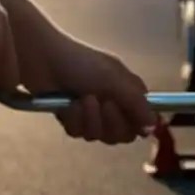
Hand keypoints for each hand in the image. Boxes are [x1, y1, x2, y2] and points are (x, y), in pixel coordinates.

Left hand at [15, 27, 156, 144]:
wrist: (40, 58)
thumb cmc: (80, 62)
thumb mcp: (113, 80)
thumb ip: (136, 104)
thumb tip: (155, 126)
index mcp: (127, 91)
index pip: (142, 120)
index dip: (136, 124)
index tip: (129, 119)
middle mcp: (112, 103)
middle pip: (121, 134)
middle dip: (111, 123)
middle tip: (103, 104)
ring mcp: (91, 112)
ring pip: (99, 136)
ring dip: (90, 120)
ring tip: (82, 100)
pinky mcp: (71, 118)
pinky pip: (78, 133)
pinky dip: (74, 120)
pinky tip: (68, 105)